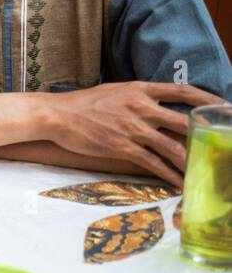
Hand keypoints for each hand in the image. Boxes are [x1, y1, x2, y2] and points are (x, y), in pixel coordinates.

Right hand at [39, 81, 223, 185]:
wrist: (57, 115)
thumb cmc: (84, 104)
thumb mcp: (116, 92)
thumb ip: (139, 97)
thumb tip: (158, 106)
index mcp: (140, 89)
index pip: (183, 91)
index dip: (208, 99)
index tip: (225, 106)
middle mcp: (141, 106)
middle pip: (185, 121)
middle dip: (207, 134)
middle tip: (221, 144)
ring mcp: (132, 127)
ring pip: (172, 146)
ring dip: (191, 161)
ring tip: (203, 172)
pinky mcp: (122, 146)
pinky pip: (153, 162)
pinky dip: (169, 174)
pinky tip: (178, 182)